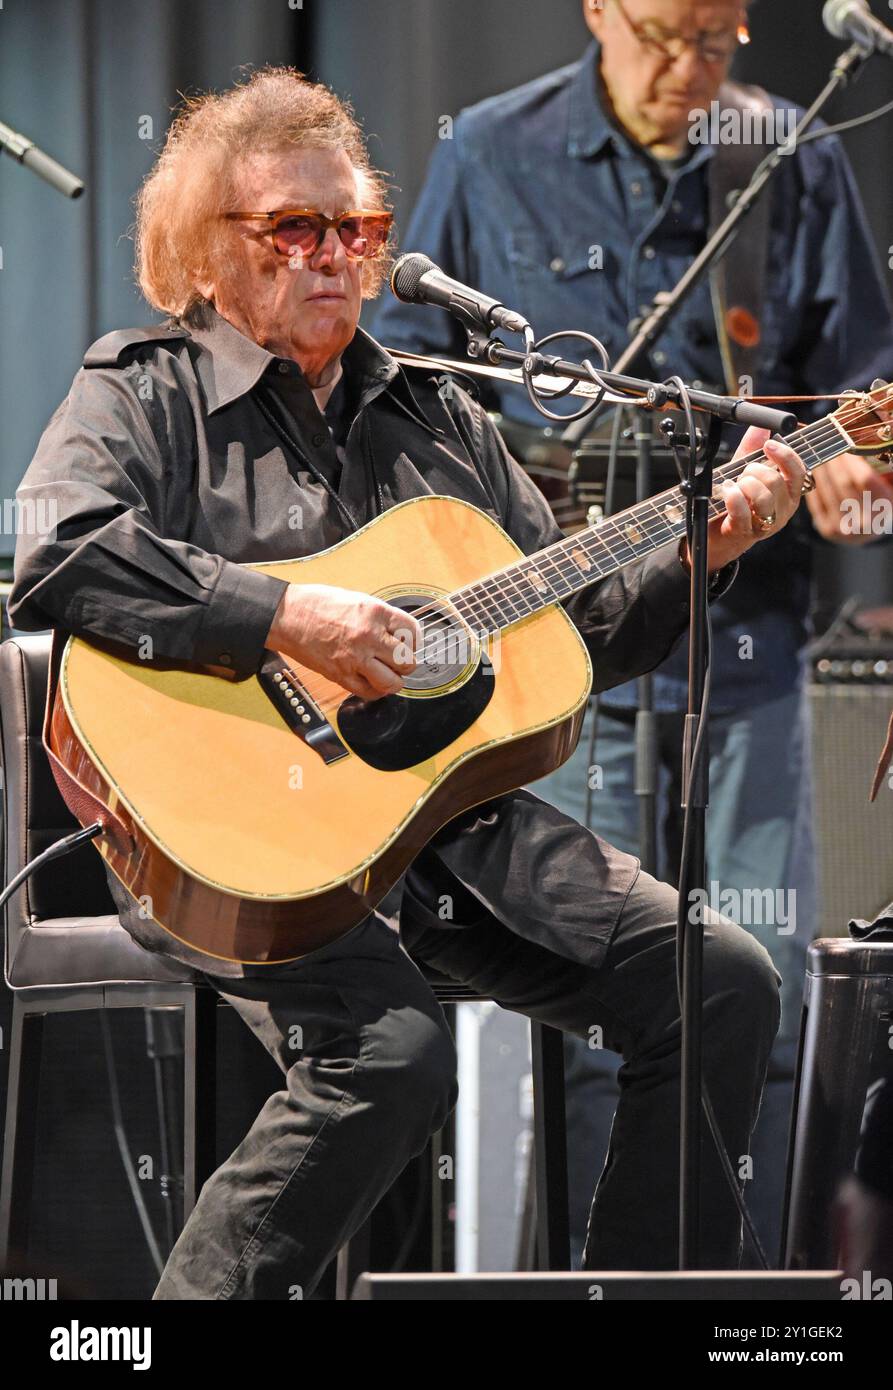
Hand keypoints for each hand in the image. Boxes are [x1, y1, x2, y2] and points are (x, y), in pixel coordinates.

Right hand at [266, 583, 420, 700]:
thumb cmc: (318, 604)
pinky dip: (375, 690)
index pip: (413, 631)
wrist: (287, 616)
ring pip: (392, 682)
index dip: (414, 639)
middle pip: (407, 661)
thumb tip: (399, 634)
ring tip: (387, 674)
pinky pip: (369, 692)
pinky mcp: (340, 675)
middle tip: (398, 660)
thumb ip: (380, 618)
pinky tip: (371, 681)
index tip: (409, 643)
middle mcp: (368, 636)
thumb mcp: (357, 600)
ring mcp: (355, 658)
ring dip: (393, 680)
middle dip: (406, 663)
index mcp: (375, 612)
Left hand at [696, 427, 806, 572]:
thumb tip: (760, 427)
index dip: (785, 455)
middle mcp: (782, 510)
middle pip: (776, 481)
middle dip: (754, 471)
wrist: (717, 537)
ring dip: (744, 485)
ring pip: (763, 496)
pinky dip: (732, 496)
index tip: (768, 445)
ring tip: (734, 486)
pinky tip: (726, 491)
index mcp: (788, 494)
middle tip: (742, 476)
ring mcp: (765, 524)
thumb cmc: (735, 504)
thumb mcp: (744, 474)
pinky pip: (743, 510)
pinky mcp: (745, 532)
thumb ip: (751, 450)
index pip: (798, 472)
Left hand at [805, 451, 892, 544]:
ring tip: (817, 455)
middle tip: (825, 445)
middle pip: (843, 483)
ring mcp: (844, 529)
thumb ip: (875, 468)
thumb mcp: (885, 485)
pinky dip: (813, 484)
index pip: (864, 479)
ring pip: (827, 491)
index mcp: (884, 507)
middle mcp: (864, 522)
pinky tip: (811, 472)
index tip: (843, 444)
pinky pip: (816, 501)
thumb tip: (857, 444)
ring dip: (820, 469)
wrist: (868, 531)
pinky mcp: (827, 530)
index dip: (851, 460)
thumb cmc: (878, 500)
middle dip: (833, 461)